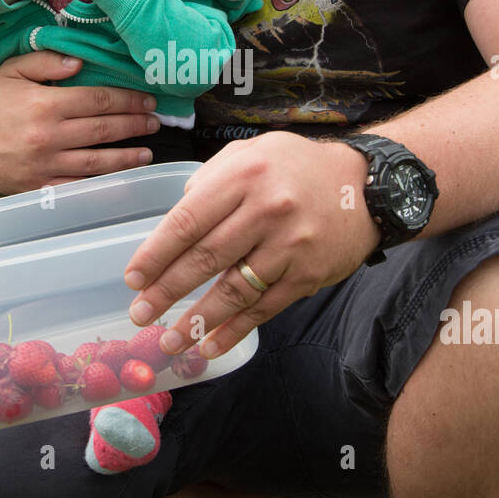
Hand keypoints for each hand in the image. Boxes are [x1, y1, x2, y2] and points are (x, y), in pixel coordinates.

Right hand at [0, 49, 161, 195]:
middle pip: (103, 130)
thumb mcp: (12, 71)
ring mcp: (45, 164)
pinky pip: (78, 188)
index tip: (148, 100)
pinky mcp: (40, 187)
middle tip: (155, 122)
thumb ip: (45, 60)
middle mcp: (48, 135)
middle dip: (134, 125)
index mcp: (45, 104)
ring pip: (96, 162)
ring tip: (146, 153)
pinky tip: (120, 181)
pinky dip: (101, 186)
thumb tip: (80, 61)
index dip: (128, 100)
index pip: (99, 100)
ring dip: (126, 158)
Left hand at [121, 132, 381, 358]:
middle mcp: (266, 209)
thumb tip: (176, 222)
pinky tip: (209, 344)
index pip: (187, 221)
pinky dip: (234, 330)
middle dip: (166, 291)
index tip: (133, 279)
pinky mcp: (309, 274)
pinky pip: (264, 308)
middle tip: (139, 315)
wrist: (365, 186)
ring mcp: (290, 245)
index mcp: (243, 175)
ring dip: (197, 320)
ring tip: (169, 340)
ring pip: (234, 290)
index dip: (155, 255)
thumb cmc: (297, 168)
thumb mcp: (251, 153)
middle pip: (205, 258)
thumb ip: (210, 180)